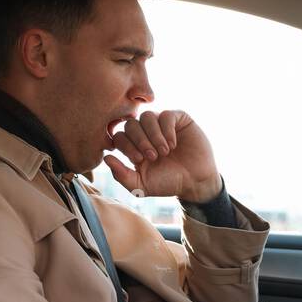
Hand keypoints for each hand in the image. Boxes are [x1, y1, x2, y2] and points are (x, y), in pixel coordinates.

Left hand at [104, 110, 221, 201]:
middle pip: (131, 124)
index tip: (139, 161)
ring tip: (164, 152)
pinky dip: (167, 130)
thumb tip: (106, 158)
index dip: (126, 146)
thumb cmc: (167, 184)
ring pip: (147, 116)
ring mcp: (162, 124)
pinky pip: (166, 115)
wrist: (195, 183)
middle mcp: (146, 132)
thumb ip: (121, 175)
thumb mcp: (141, 186)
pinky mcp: (178, 119)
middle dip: (140, 141)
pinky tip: (173, 144)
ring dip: (154, 135)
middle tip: (152, 157)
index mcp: (134, 146)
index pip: (119, 135)